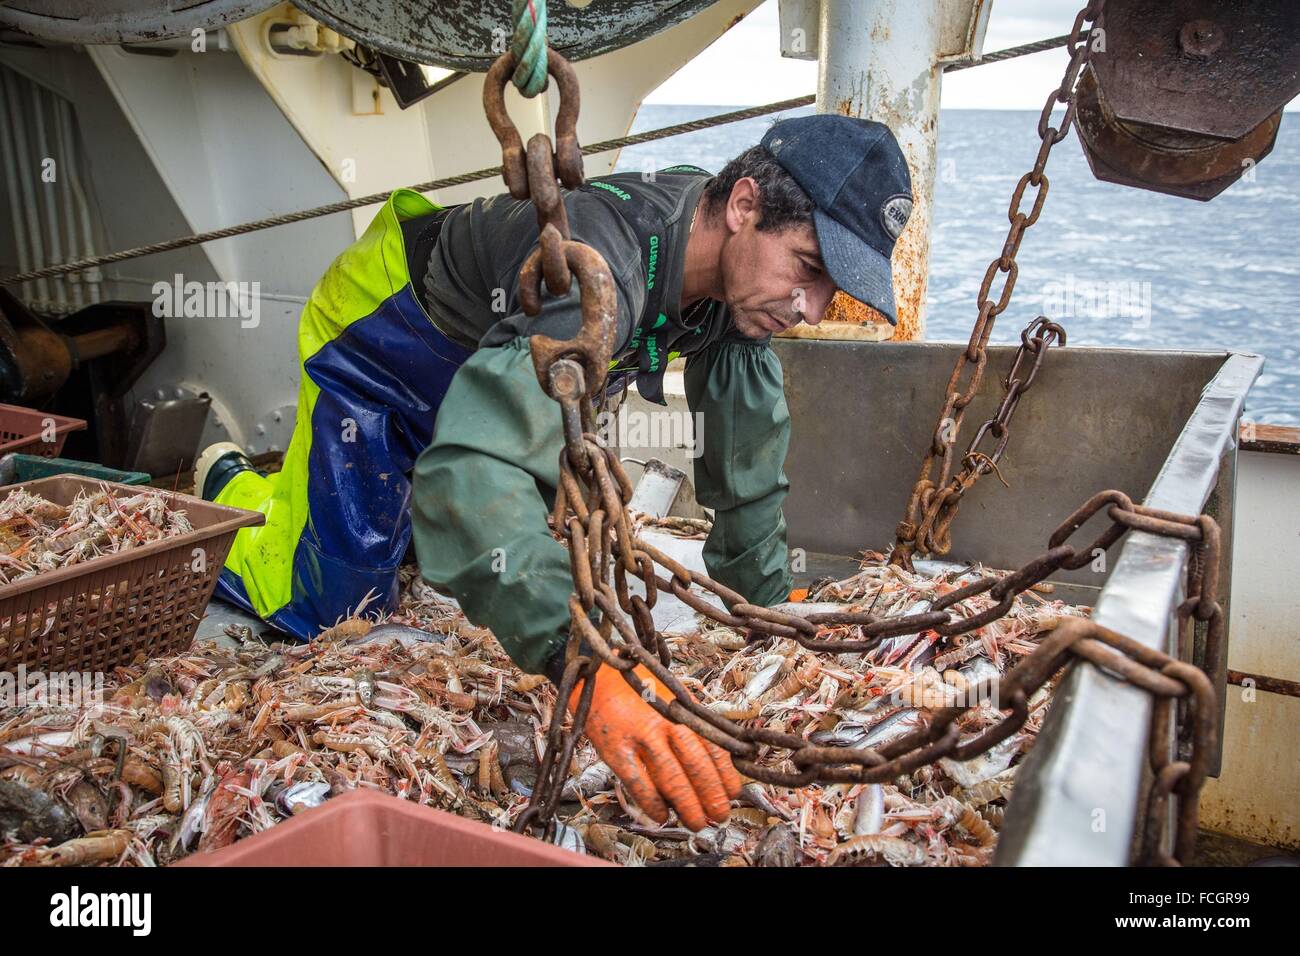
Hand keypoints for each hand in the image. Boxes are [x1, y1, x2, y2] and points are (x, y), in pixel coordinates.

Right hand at [569, 664, 741, 830]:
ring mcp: (640, 737)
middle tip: (719, 815)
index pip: (714, 747)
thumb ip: (691, 725)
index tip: (733, 793)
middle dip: (712, 796)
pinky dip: (653, 804)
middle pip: (697, 766)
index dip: (726, 775)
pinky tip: (662, 815)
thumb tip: (715, 763)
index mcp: (682, 711)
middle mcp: (665, 724)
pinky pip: (639, 784)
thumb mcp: (672, 699)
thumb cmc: (640, 690)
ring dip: (688, 806)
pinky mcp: (616, 751)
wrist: (599, 676)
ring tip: (696, 822)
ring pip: (672, 779)